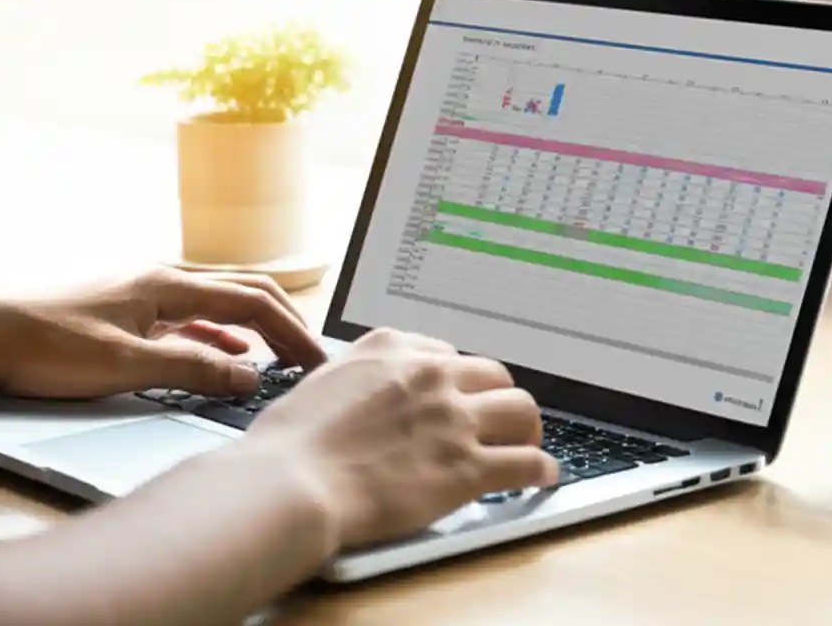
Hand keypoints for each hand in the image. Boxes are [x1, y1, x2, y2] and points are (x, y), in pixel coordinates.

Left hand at [0, 267, 325, 398]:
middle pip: (244, 293)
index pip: (253, 302)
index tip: (318, 363)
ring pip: (219, 304)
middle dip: (285, 324)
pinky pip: (191, 317)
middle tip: (312, 358)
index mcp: (168, 284)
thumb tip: (250, 376)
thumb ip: (192, 370)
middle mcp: (161, 279)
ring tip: (281, 358)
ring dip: (256, 329)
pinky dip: (220, 335)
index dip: (293, 333)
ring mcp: (144, 293)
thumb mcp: (125, 365)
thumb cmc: (42, 344)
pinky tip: (223, 356)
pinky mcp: (127, 310)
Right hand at [240, 327, 558, 549]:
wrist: (293, 483)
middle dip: (496, 397)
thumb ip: (355, 379)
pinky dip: (540, 469)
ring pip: (520, 410)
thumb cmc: (289, 444)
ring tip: (527, 443)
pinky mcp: (467, 468)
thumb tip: (361, 392)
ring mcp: (454, 421)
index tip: (457, 396)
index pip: (446, 355)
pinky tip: (542, 475)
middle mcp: (431, 376)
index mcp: (393, 348)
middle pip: (493, 375)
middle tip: (496, 419)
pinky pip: (526, 462)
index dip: (455, 380)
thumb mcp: (321, 383)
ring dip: (526, 428)